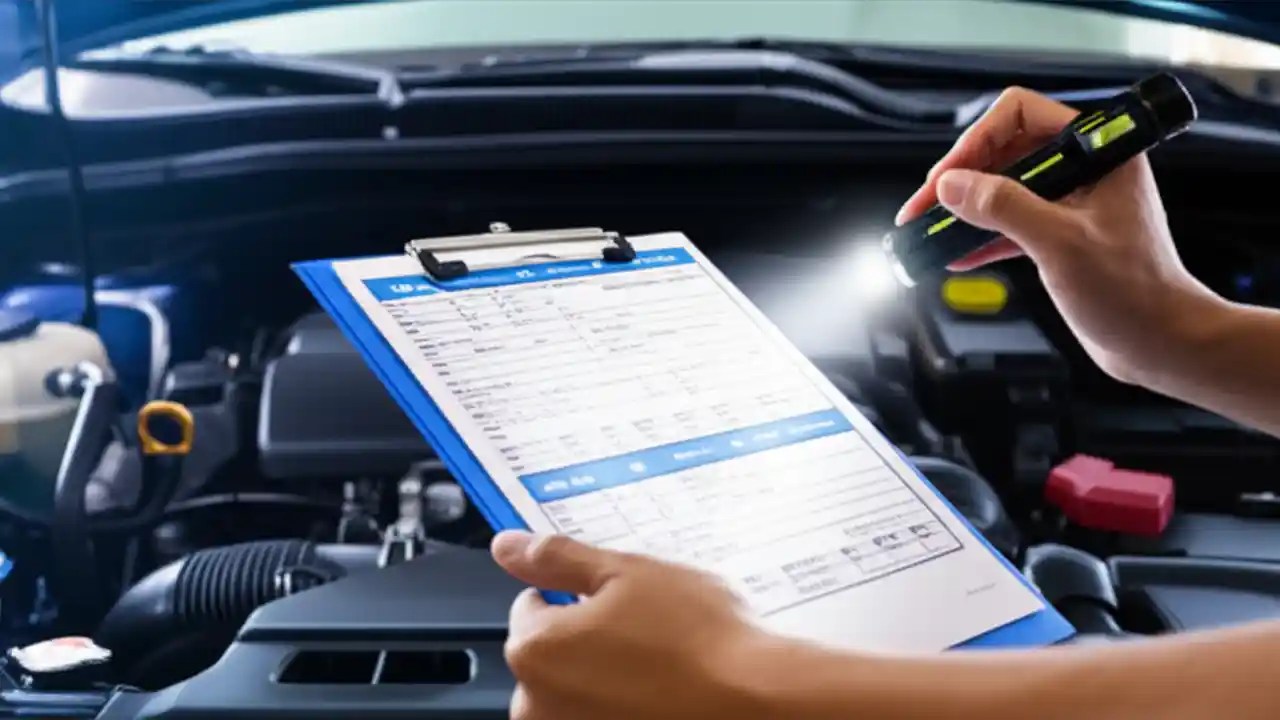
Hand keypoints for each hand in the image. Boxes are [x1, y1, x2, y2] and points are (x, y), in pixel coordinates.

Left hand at [491, 531, 770, 719]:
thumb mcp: (626, 574)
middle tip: (645, 633)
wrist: (753, 704)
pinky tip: (660, 696)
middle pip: (549, 655)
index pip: (531, 606)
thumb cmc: (696, 640)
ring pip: (574, 692)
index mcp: (533, 650)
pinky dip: (621, 707)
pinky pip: (598, 717)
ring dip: (604, 678)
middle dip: (586, 641)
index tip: (618, 601)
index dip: (576, 596)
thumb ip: (558, 560)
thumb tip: (506, 545)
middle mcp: (537, 707)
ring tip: (659, 668)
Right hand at [895, 87, 1220, 384]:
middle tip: (924, 207)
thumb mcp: (1060, 243)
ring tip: (928, 230)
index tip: (947, 178)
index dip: (976, 142)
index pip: (1021, 115)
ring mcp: (1071, 201)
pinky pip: (1008, 221)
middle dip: (960, 178)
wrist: (1161, 341)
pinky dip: (979, 235)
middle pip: (1004, 151)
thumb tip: (952, 186)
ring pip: (1001, 187)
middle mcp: (1084, 167)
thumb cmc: (1135, 292)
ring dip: (963, 208)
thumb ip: (1003, 207)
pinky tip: (954, 253)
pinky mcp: (1060, 234)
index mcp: (1098, 149)